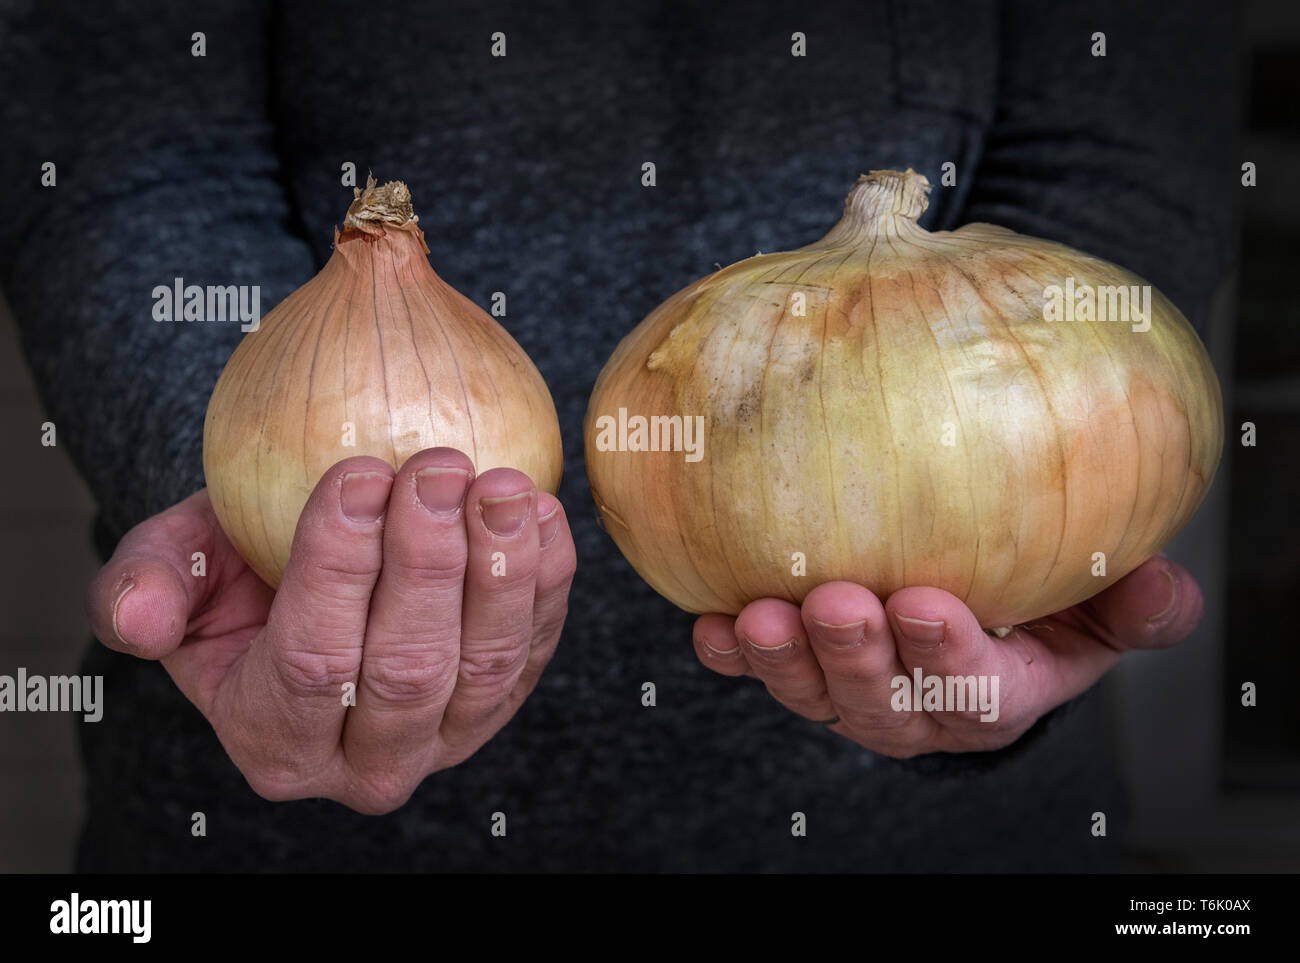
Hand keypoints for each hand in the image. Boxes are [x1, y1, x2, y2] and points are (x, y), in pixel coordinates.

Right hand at [86, 448, 575, 812]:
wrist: (312, 580)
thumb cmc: (239, 574)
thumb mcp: (174, 568)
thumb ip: (148, 586)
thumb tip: (136, 618)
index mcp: (275, 738)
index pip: (310, 660)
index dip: (338, 568)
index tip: (359, 475)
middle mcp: (366, 760)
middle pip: (407, 670)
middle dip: (427, 564)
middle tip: (434, 468)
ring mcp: (448, 737)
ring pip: (487, 666)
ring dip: (501, 569)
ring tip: (498, 483)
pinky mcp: (505, 699)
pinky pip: (539, 645)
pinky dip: (549, 578)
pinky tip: (540, 510)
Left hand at [691, 557, 1201, 755]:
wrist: (977, 617)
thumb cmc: (1042, 611)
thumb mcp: (1100, 611)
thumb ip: (1134, 608)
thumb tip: (1162, 582)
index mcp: (995, 695)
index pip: (973, 693)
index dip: (947, 658)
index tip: (927, 606)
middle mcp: (915, 708)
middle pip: (882, 702)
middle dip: (857, 656)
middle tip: (837, 603)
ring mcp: (850, 693)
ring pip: (815, 692)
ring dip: (784, 657)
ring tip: (762, 614)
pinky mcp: (802, 667)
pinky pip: (760, 669)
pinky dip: (732, 653)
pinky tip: (710, 624)